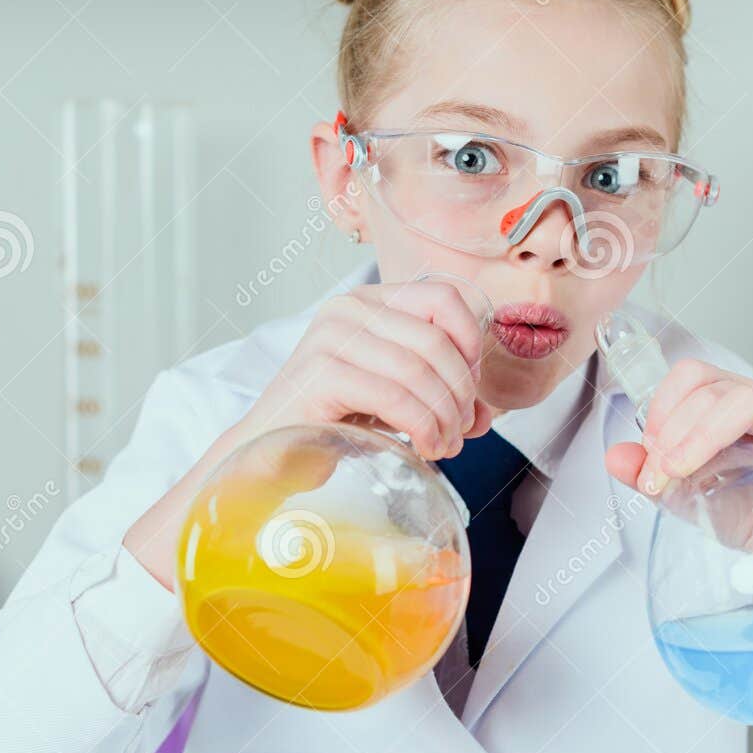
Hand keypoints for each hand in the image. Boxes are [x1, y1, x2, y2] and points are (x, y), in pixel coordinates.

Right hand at [239, 280, 493, 459]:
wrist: (267, 455)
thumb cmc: (330, 423)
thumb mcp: (392, 397)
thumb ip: (437, 394)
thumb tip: (484, 414)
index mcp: (368, 301)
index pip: (446, 297)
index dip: (472, 343)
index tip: (470, 389)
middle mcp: (348, 308)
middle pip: (438, 340)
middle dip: (462, 393)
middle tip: (461, 431)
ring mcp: (331, 338)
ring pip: (421, 371)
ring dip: (445, 417)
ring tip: (443, 445)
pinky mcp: (321, 374)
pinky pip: (397, 398)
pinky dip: (424, 427)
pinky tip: (426, 449)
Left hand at [605, 358, 752, 495]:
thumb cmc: (745, 516)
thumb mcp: (685, 498)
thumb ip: (649, 476)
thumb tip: (614, 456)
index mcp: (721, 407)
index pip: (690, 377)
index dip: (665, 407)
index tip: (652, 454)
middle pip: (713, 390)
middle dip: (677, 432)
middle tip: (664, 474)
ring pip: (751, 398)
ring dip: (708, 432)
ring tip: (689, 468)